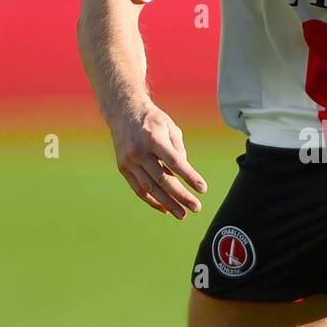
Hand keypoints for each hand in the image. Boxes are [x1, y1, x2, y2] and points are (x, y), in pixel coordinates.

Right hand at [110, 102, 207, 216]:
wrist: (123, 112)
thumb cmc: (153, 120)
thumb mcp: (171, 128)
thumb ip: (179, 150)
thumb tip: (185, 174)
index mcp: (154, 139)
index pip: (175, 162)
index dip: (189, 177)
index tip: (203, 189)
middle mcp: (139, 151)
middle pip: (162, 179)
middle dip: (181, 196)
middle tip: (196, 208)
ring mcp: (129, 161)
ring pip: (150, 188)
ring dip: (168, 203)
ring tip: (182, 214)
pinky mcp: (123, 168)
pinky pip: (138, 189)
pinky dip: (152, 201)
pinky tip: (166, 209)